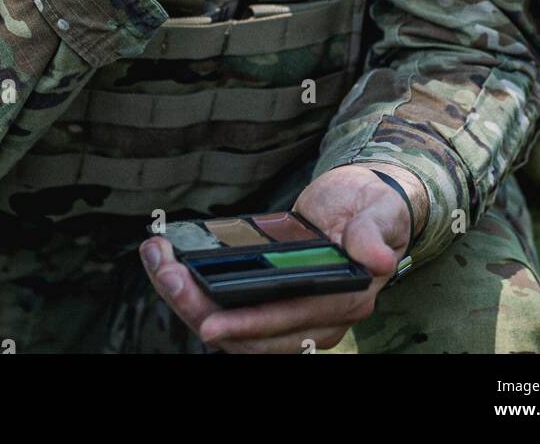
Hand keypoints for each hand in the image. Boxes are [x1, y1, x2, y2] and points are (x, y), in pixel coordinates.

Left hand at [138, 164, 425, 353]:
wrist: (367, 204)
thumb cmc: (373, 208)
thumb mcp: (380, 211)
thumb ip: (374, 234)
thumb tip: (378, 259)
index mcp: (343, 299)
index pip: (288, 321)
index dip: (247, 325)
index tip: (208, 322)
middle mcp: (316, 320)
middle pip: (249, 333)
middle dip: (200, 309)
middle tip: (166, 274)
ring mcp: (292, 316)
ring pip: (232, 327)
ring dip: (190, 302)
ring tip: (160, 264)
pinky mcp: (272, 303)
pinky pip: (230, 310)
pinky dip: (197, 292)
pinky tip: (170, 266)